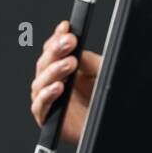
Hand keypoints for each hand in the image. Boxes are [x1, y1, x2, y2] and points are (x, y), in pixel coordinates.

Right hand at [30, 20, 100, 144]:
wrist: (111, 125)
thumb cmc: (103, 99)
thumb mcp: (101, 74)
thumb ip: (89, 61)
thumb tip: (77, 48)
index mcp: (63, 69)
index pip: (54, 50)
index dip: (57, 37)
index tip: (67, 27)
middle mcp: (52, 81)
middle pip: (45, 63)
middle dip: (56, 50)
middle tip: (70, 41)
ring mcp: (47, 98)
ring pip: (40, 82)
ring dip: (54, 70)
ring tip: (70, 63)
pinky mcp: (46, 117)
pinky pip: (40, 105)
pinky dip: (48, 95)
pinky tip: (58, 87)